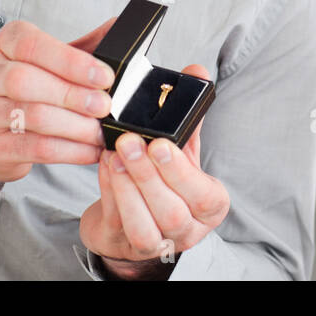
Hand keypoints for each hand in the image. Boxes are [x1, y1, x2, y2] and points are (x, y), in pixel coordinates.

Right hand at [0, 18, 117, 186]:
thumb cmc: (26, 87)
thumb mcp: (49, 59)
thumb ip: (83, 46)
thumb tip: (120, 29)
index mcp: (7, 45)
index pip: (31, 45)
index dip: (69, 61)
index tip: (104, 75)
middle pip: (24, 81)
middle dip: (71, 94)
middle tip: (104, 105)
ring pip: (33, 117)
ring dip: (75, 126)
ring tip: (100, 130)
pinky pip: (36, 148)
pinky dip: (70, 151)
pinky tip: (91, 149)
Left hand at [79, 64, 228, 279]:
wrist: (137, 216)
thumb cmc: (165, 180)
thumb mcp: (183, 150)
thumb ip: (189, 114)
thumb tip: (196, 71)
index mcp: (210, 206)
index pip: (204, 195)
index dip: (180, 171)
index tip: (160, 143)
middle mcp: (187, 230)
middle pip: (172, 211)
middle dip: (148, 175)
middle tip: (130, 141)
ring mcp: (155, 244)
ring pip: (143, 225)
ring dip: (126, 186)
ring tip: (114, 153)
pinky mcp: (122, 245)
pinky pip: (116, 220)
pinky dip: (109, 190)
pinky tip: (105, 165)